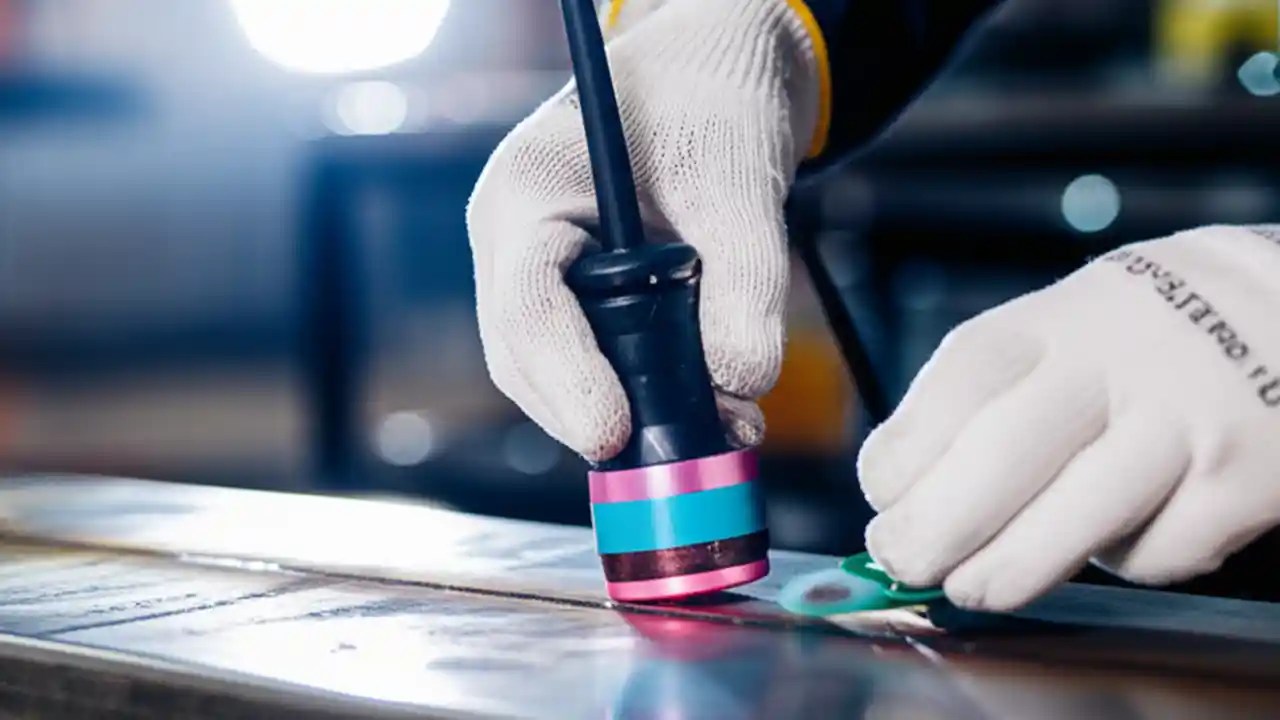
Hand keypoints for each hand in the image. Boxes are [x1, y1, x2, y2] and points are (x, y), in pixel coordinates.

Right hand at [467, 0, 825, 460]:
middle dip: (592, 412)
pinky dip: (641, 391)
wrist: (714, 74)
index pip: (527, 305)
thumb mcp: (739, 181)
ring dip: (623, 410)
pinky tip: (709, 404)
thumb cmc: (713, 98)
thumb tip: (743, 385)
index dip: (567, 379)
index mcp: (526, 192)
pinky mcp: (571, 295)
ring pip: (551, 370)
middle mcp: (512, 238)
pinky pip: (588, 359)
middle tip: (675, 456)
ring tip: (715, 430)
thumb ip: (745, 281)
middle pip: (524, 356)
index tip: (613, 433)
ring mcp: (534, 270)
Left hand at [858, 225, 1279, 611]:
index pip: (961, 383)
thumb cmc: (1148, 331)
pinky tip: (1117, 534)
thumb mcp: (1067, 322)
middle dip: (935, 529)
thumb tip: (904, 492)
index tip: (880, 498)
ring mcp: (1187, 422)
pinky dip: (1123, 562)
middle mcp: (1121, 360)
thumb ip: (997, 392)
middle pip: (1002, 457)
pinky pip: (1158, 550)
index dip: (906, 453)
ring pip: (1075, 521)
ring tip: (974, 586)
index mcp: (1058, 317)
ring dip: (1006, 570)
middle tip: (903, 561)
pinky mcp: (1248, 481)